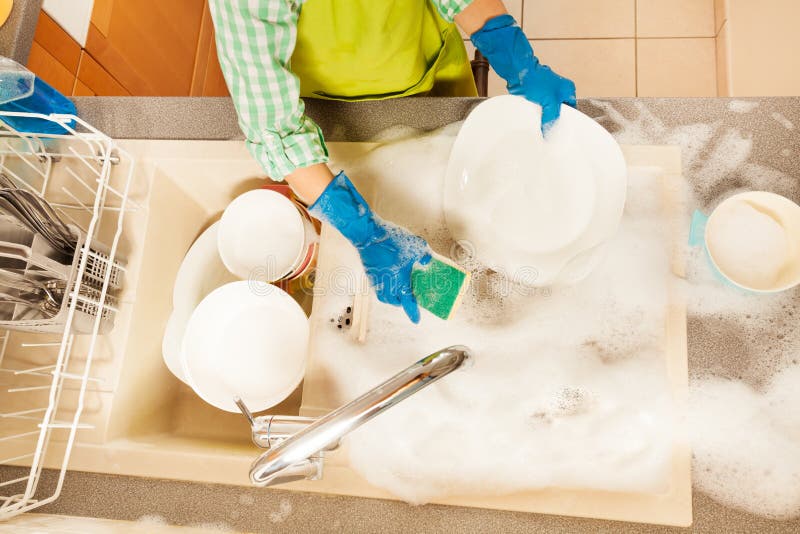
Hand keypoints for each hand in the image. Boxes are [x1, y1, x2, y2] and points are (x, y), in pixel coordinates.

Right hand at [309, 171, 430, 322]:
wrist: (369, 235)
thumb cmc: (392, 242)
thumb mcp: (416, 246)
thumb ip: (424, 256)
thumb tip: (427, 261)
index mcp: (400, 281)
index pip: (408, 302)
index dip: (413, 312)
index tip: (416, 320)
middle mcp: (387, 284)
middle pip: (394, 301)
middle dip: (401, 303)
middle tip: (408, 299)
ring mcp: (376, 279)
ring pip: (384, 296)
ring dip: (391, 297)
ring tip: (397, 291)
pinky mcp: (370, 272)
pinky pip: (377, 286)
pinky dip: (383, 287)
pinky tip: (388, 279)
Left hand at [471, 14, 575, 132]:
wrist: (519, 73)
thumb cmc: (537, 81)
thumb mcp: (550, 102)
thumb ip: (551, 118)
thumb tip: (548, 132)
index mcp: (568, 90)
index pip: (572, 109)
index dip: (567, 120)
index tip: (562, 130)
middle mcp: (559, 91)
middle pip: (559, 111)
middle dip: (554, 120)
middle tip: (551, 132)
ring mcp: (547, 94)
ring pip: (548, 111)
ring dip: (544, 118)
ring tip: (543, 129)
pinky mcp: (536, 97)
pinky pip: (538, 110)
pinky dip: (536, 115)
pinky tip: (535, 123)